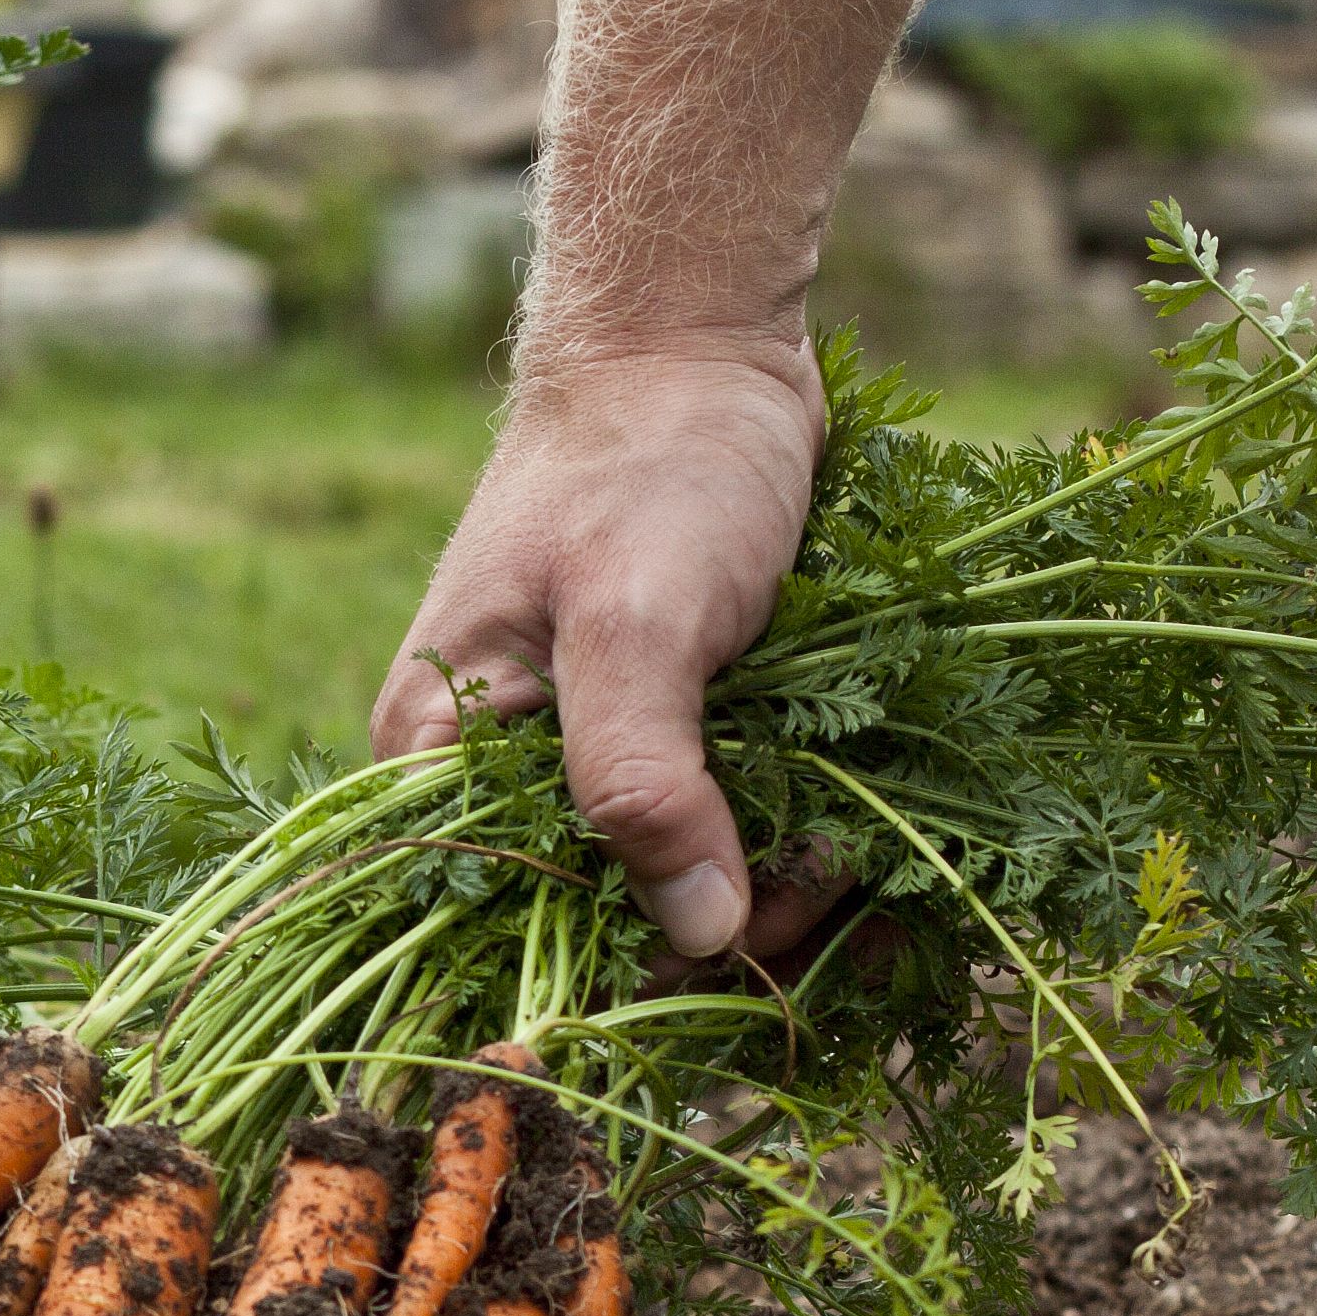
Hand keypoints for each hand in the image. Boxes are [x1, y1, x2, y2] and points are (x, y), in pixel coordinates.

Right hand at [371, 341, 830, 960]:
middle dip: (725, 933)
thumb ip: (641, 780)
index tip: (743, 941)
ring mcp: (590, 763)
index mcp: (441, 763)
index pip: (505, 926)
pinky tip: (876, 860)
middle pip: (601, 927)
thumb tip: (696, 938)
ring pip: (679, 894)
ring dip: (781, 900)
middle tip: (828, 884)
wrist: (699, 347)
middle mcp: (502, 782)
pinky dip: (801, 860)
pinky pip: (728, 840)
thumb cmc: (645, 465)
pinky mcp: (673, 743)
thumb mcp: (636, 620)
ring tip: (865, 857)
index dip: (620, 968)